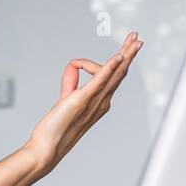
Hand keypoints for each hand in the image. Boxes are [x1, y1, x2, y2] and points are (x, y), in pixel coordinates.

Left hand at [24, 31, 143, 175]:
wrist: (48, 147)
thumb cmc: (56, 128)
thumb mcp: (65, 98)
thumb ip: (71, 81)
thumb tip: (73, 65)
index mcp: (100, 102)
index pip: (110, 76)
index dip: (98, 63)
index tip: (74, 63)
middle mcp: (102, 101)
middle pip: (120, 73)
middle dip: (129, 53)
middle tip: (137, 38)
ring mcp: (95, 101)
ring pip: (115, 74)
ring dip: (126, 55)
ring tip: (134, 40)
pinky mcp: (83, 100)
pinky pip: (100, 81)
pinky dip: (109, 67)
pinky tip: (118, 56)